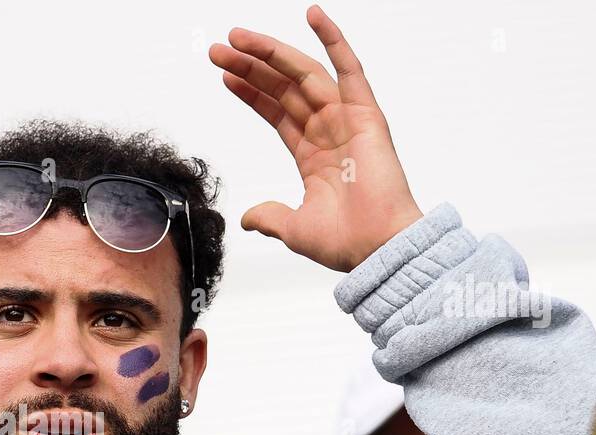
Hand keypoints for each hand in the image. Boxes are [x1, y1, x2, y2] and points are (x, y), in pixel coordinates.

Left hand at [210, 5, 422, 271]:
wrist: (377, 250)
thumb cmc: (347, 242)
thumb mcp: (294, 229)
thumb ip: (270, 217)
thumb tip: (248, 218)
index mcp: (312, 155)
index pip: (275, 111)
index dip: (250, 90)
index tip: (225, 72)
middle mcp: (328, 131)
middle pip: (282, 87)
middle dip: (250, 66)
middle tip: (218, 47)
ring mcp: (347, 120)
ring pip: (303, 74)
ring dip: (271, 52)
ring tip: (238, 36)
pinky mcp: (366, 116)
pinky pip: (350, 70)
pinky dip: (334, 40)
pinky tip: (313, 15)